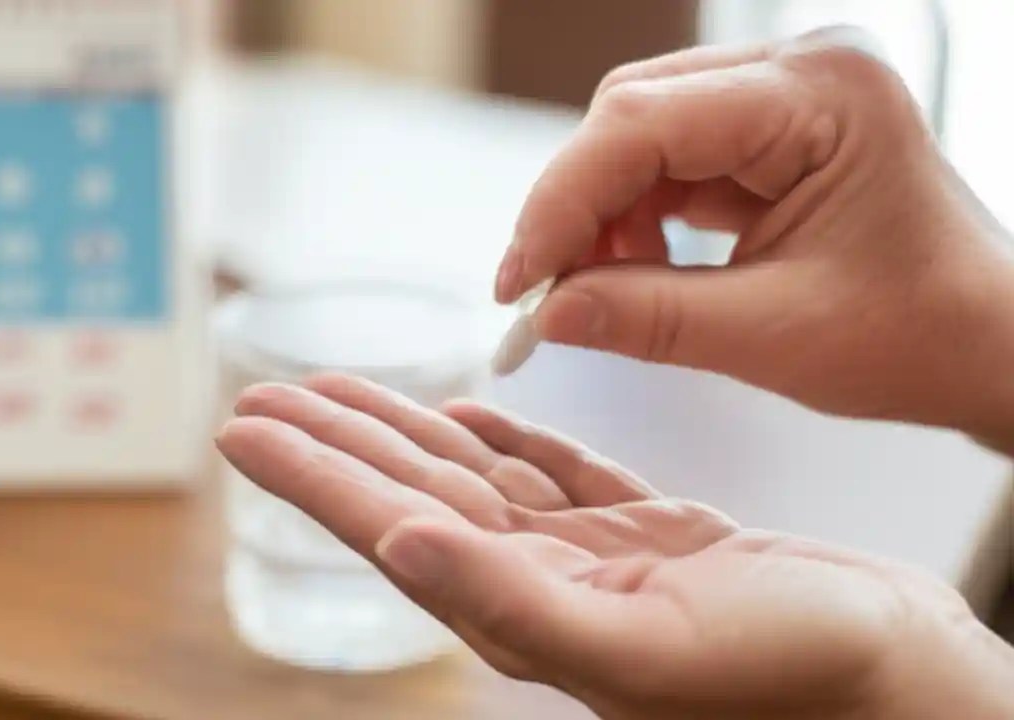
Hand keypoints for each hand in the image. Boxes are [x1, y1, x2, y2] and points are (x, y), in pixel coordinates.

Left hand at [216, 375, 1013, 719]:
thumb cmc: (791, 677)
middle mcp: (544, 583)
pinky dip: (504, 440)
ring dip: (403, 429)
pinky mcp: (648, 537)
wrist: (901, 680)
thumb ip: (511, 606)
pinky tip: (467, 414)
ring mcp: (594, 558)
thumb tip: (397, 545)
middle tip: (263, 391)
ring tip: (342, 390)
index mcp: (524, 609)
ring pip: (473, 476)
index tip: (242, 427)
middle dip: (335, 439)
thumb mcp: (643, 644)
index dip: (310, 475)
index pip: (389, 525)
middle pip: (413, 492)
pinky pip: (553, 477)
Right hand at [497, 27, 1013, 451]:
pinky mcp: (771, 130)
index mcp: (821, 95)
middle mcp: (802, 71)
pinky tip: (632, 267)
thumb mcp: (773, 336)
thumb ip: (647, 319)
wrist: (987, 346)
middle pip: (632, 114)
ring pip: (641, 135)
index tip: (518, 281)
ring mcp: (787, 95)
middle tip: (544, 291)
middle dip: (578, 207)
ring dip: (602, 214)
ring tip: (596, 289)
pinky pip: (671, 158)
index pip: (643, 123)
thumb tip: (546, 315)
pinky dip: (635, 217)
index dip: (562, 202)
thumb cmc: (920, 334)